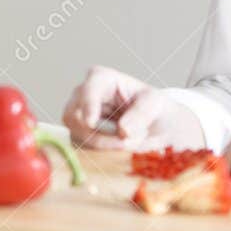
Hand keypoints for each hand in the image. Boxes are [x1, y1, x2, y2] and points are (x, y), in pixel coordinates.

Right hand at [61, 65, 207, 149]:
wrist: (155, 127)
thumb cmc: (154, 107)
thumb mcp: (155, 104)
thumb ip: (141, 114)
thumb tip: (123, 130)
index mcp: (102, 78)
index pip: (89, 89)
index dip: (88, 105)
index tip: (91, 122)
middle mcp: (84, 94)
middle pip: (75, 114)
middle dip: (100, 133)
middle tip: (126, 142)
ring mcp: (78, 115)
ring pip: (76, 133)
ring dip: (103, 144)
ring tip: (128, 143)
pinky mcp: (78, 134)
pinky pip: (81, 146)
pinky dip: (100, 151)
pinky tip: (118, 146)